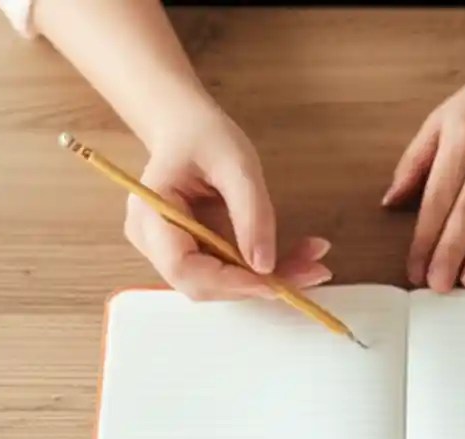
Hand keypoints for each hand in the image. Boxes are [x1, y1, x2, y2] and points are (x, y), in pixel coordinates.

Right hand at [125, 109, 331, 300]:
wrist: (185, 127)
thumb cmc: (203, 135)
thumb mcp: (236, 164)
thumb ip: (251, 213)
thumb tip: (264, 265)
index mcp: (150, 215)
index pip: (183, 268)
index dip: (229, 282)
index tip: (275, 280)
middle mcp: (152, 242)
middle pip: (204, 284)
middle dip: (258, 284)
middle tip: (312, 271)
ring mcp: (170, 251)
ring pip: (221, 283)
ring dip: (268, 278)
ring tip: (314, 261)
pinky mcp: (193, 253)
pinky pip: (228, 271)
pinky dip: (264, 267)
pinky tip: (300, 255)